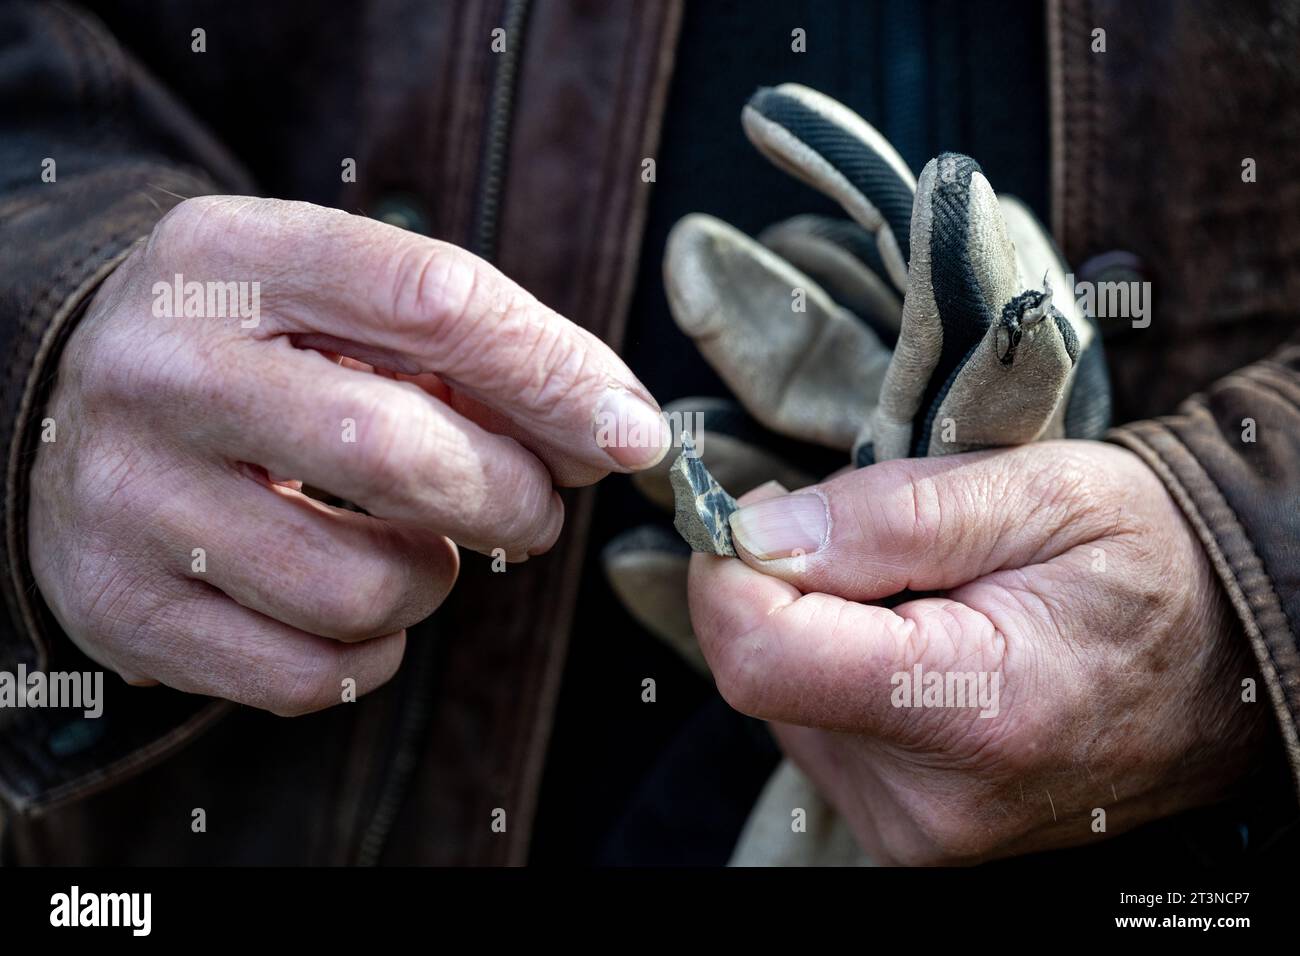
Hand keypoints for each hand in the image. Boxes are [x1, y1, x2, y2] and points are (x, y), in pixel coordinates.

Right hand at [29, 196, 667, 714]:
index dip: (555, 372)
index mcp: (234, 260)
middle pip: (397, 453)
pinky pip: (309, 672)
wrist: (66, 418)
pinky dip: (374, 650)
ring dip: (438, 579)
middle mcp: (164, 370)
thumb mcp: (332, 301)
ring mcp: (131, 496)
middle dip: (510, 497)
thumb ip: (467, 348)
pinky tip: (358, 600)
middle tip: (533, 508)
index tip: (629, 428)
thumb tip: (610, 427)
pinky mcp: (124, 606)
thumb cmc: (249, 355)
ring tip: (423, 546)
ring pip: (360, 585)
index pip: (433, 301)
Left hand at [690, 440, 1268, 863]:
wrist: (1223, 658)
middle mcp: (934, 801)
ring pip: (784, 702)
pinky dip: (844, 671)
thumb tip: (755, 537)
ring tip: (927, 601)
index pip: (764, 657)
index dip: (731, 572)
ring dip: (822, 630)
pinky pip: (819, 732)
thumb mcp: (1037, 494)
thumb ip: (887, 516)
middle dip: (791, 590)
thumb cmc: (1145, 561)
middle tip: (889, 550)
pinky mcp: (908, 832)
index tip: (763, 512)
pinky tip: (923, 647)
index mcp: (974, 709)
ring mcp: (919, 831)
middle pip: (764, 677)